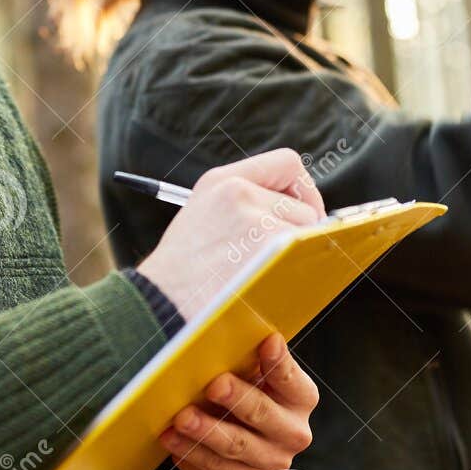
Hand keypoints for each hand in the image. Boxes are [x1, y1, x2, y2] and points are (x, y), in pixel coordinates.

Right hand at [135, 148, 324, 320]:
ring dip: (297, 256)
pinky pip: (308, 256)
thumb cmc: (182, 276)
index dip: (303, 189)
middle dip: (299, 233)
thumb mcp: (204, 219)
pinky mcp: (271, 245)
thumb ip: (246, 205)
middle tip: (278, 257)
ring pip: (309, 233)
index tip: (301, 211)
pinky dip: (299, 272)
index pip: (287, 163)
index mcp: (222, 181)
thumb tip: (295, 213)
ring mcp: (256, 218)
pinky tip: (272, 283)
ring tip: (265, 273)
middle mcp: (239, 191)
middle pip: (304, 205)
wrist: (161, 306)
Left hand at [160, 334, 318, 469]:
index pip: (290, 379)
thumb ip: (245, 357)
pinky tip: (172, 438)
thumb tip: (217, 333)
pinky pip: (217, 467)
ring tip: (182, 417)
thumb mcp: (249, 373)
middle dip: (237, 399)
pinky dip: (192, 451)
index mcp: (300, 397)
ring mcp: (274, 460)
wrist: (237, 437)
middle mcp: (294, 432)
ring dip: (207, 430)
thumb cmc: (243, 391)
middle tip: (215, 385)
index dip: (279, 362)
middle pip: (263, 414)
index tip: (268, 343)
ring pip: (237, 444)